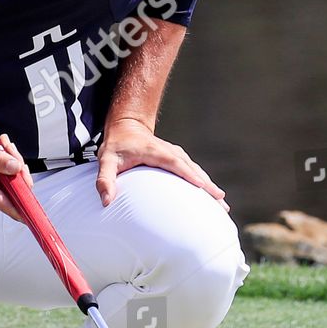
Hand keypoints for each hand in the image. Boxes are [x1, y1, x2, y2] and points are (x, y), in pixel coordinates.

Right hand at [0, 125, 31, 220]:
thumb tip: (15, 168)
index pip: (2, 202)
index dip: (19, 210)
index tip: (32, 215)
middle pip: (13, 188)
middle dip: (17, 167)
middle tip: (7, 148)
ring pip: (13, 179)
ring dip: (13, 160)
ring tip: (1, 144)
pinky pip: (9, 175)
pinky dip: (9, 161)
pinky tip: (1, 148)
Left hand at [96, 117, 228, 211]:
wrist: (127, 126)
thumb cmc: (117, 145)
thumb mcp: (106, 160)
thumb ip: (105, 179)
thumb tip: (106, 201)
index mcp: (156, 152)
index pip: (176, 164)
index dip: (190, 175)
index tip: (204, 187)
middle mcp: (170, 152)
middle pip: (193, 169)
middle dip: (208, 185)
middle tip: (221, 201)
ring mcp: (176, 154)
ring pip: (196, 170)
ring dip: (210, 185)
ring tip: (222, 201)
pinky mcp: (178, 158)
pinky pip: (194, 170)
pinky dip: (204, 181)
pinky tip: (211, 194)